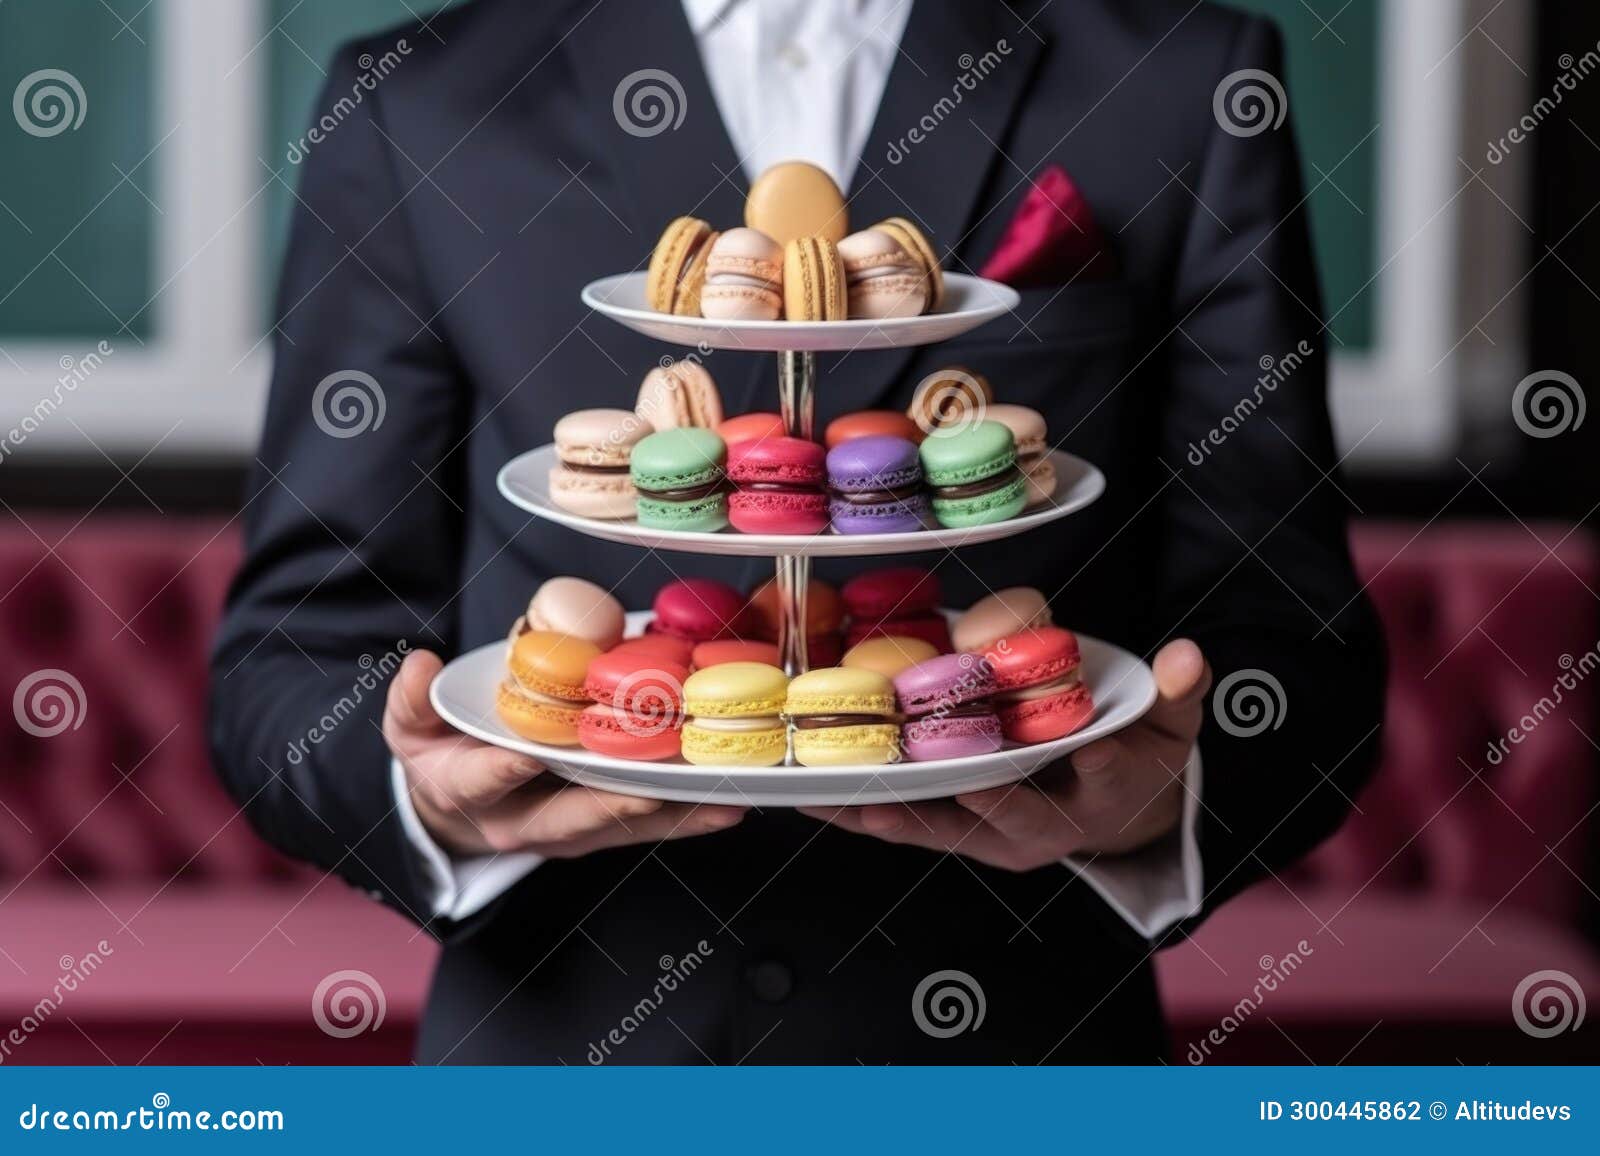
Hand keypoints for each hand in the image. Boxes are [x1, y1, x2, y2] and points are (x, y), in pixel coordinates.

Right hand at [385, 651, 746, 856]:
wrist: (455, 805)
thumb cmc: (440, 751)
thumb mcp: (412, 725)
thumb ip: (414, 698)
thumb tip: (421, 664)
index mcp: (467, 790)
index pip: (485, 781)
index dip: (506, 769)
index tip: (530, 753)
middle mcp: (520, 822)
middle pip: (569, 817)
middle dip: (614, 806)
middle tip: (655, 791)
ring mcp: (563, 833)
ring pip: (619, 828)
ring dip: (671, 817)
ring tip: (721, 802)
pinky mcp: (598, 833)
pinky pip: (643, 829)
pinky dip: (684, 817)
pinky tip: (728, 803)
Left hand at [797, 639, 1209, 870]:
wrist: (1117, 807)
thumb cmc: (1139, 753)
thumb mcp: (1172, 724)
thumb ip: (1181, 691)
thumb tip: (1190, 656)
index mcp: (1105, 793)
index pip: (1100, 776)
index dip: (1088, 762)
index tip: (1078, 746)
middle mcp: (1047, 827)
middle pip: (1007, 815)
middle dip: (970, 797)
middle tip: (935, 776)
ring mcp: (998, 837)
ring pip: (942, 827)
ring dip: (890, 813)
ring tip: (839, 795)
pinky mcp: (960, 834)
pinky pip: (908, 826)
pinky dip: (863, 813)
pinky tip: (816, 797)